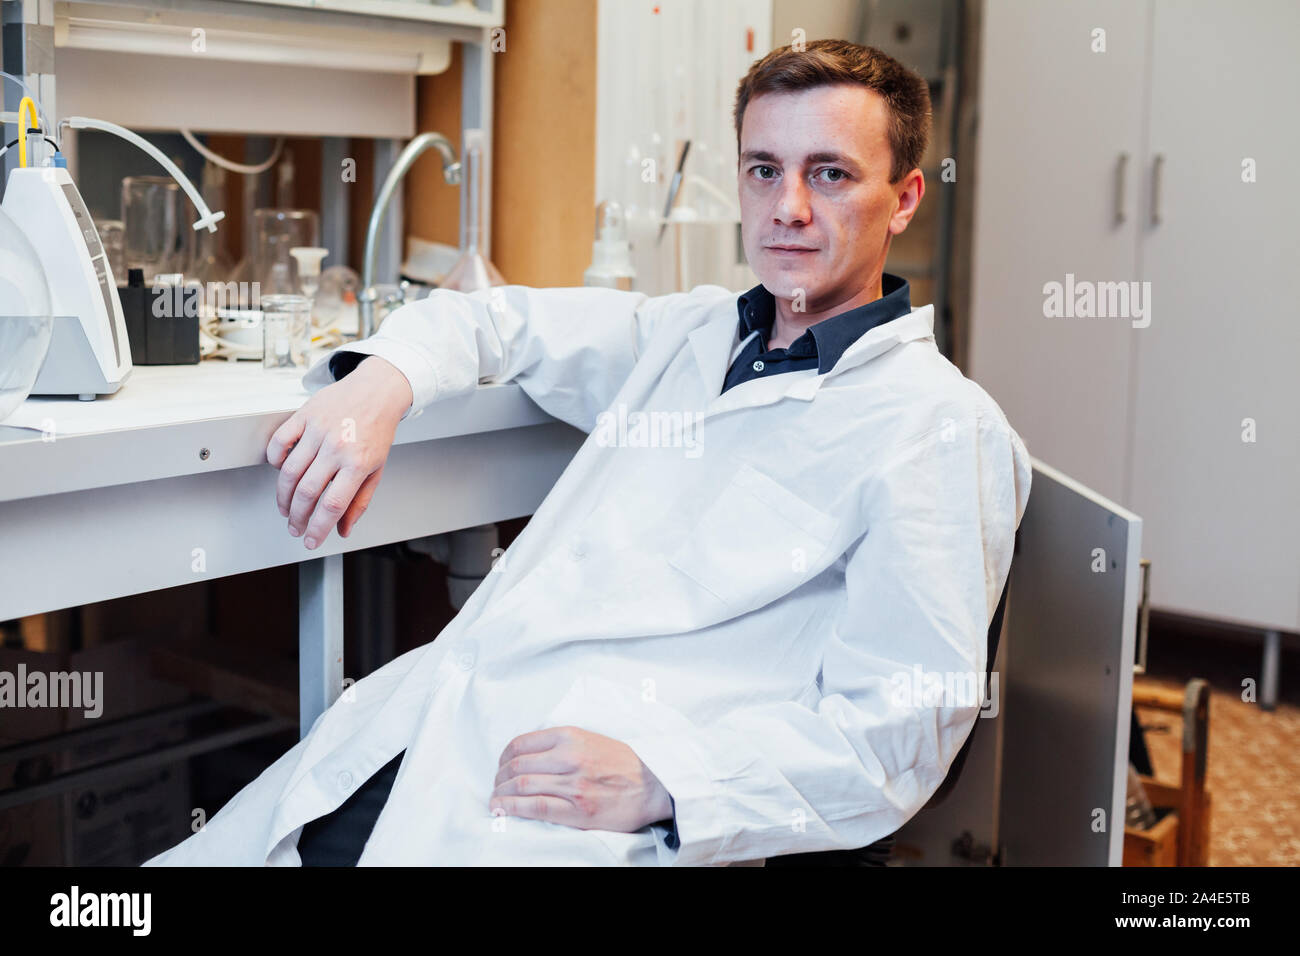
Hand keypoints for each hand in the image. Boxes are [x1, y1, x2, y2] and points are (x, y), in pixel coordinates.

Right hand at [266, 355, 413, 548]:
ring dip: (283, 496)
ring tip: (286, 507)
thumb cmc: (378, 429)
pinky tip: (280, 470)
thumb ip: (360, 501)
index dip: (318, 528)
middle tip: (294, 527)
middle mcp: (337, 447)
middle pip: (307, 492)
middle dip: (297, 517)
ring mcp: (319, 430)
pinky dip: (274, 460)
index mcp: (358, 463)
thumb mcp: (377, 469)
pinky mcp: (305, 415)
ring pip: (289, 471)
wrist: (378, 390)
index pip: (333, 504)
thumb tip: (344, 529)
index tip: (310, 540)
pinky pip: (280, 442)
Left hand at [491, 726, 672, 832]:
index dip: (503, 757)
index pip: (521, 744)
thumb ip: (562, 742)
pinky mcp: (577, 809)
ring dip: (501, 794)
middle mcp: (569, 757)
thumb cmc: (624, 763)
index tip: (501, 766)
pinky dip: (512, 807)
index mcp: (571, 736)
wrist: (655, 785)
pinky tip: (502, 809)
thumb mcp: (592, 739)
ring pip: (522, 785)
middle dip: (500, 777)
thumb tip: (531, 754)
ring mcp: (573, 784)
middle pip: (517, 766)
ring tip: (496, 800)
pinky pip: (535, 807)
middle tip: (497, 786)